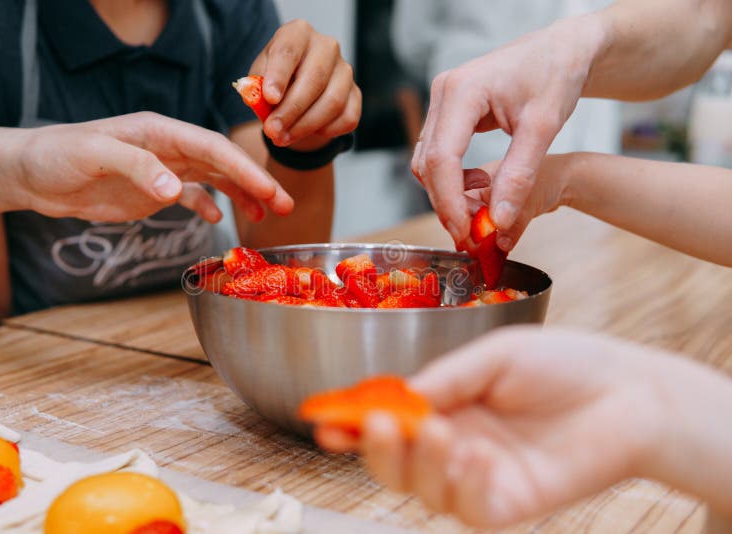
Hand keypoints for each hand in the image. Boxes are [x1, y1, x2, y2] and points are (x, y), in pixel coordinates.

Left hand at [13, 112, 293, 221]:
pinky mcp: (153, 191)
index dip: (245, 169)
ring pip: (214, 179)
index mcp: (159, 132)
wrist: (31, 174)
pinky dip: (209, 206)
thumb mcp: (94, 155)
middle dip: (256, 183)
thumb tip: (177, 189)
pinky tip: (219, 220)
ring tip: (265, 216)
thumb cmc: (56, 156)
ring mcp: (163, 170)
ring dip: (241, 195)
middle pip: (223, 163)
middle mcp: (168, 148)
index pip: (213, 148)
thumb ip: (137, 168)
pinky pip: (191, 196)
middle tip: (285, 206)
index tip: (270, 191)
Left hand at [251, 19, 360, 150]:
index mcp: (298, 33)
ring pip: (332, 102)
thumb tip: (261, 99)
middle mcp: (326, 47)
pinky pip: (347, 117)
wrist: (298, 93)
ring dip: (305, 126)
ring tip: (283, 138)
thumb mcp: (259, 78)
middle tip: (273, 131)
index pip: (289, 51)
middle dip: (291, 110)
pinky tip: (307, 133)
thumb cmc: (277, 80)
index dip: (279, 76)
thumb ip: (257, 86)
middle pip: (314, 79)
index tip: (270, 99)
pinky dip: (326, 131)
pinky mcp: (355, 94)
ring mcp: (345, 70)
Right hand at [316, 327, 670, 526]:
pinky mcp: (506, 504)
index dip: (352, 421)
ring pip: (422, 490)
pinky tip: (480, 457)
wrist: (629, 393)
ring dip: (418, 464)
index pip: (389, 419)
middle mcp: (455, 443)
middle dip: (374, 446)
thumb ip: (446, 378)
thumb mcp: (495, 356)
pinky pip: (467, 508)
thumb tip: (396, 396)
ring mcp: (479, 477)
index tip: (322, 418)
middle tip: (371, 423)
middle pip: (394, 462)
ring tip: (437, 433)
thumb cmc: (564, 364)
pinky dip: (462, 484)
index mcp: (447, 404)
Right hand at [413, 14, 606, 249]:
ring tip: (483, 208)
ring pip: (428, 162)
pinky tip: (481, 186)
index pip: (441, 158)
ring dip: (449, 193)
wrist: (562, 48)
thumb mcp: (542, 128)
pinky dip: (453, 178)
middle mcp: (443, 93)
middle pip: (428, 164)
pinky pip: (438, 153)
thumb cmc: (555, 75)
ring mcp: (442, 101)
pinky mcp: (448, 110)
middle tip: (475, 234)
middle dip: (448, 203)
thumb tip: (498, 222)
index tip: (467, 233)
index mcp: (462, 91)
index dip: (449, 201)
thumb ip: (519, 176)